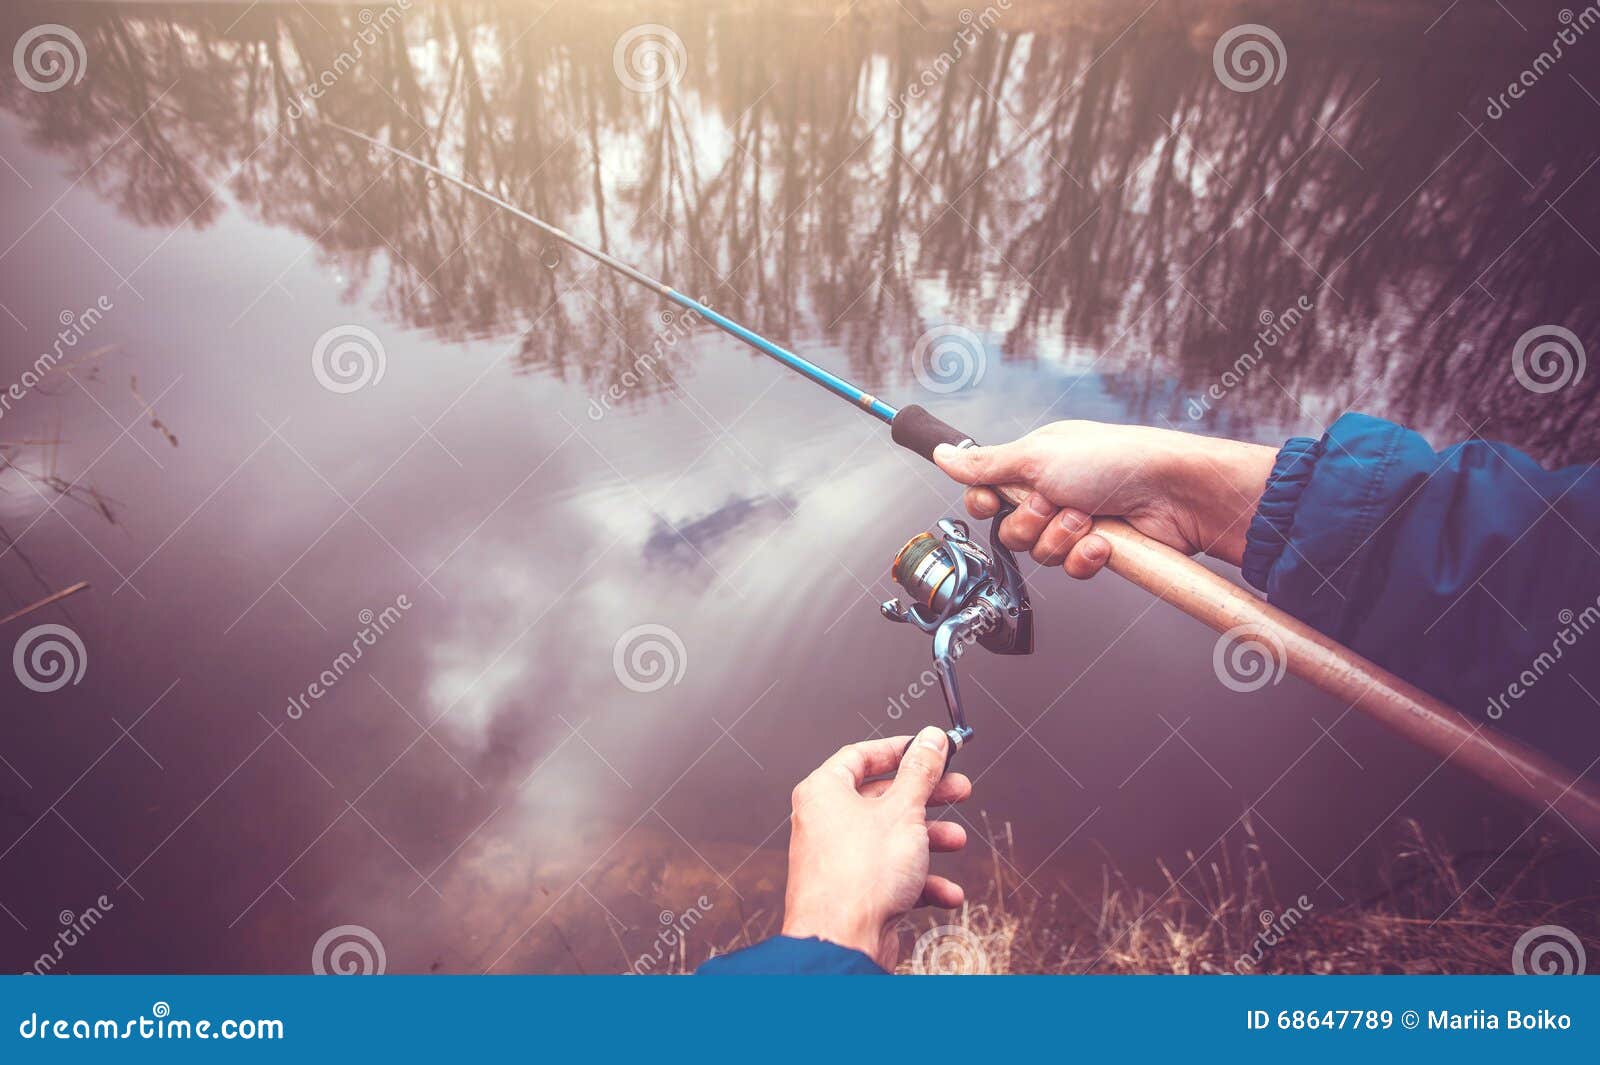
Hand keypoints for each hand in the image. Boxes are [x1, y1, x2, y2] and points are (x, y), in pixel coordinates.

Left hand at [780, 728, 971, 969]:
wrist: (843, 943)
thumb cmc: (857, 877)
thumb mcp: (903, 810)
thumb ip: (921, 772)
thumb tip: (932, 740)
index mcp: (824, 792)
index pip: (861, 755)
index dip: (900, 749)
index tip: (930, 748)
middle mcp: (825, 822)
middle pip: (882, 797)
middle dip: (926, 796)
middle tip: (957, 789)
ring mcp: (839, 859)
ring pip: (891, 838)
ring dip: (929, 840)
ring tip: (956, 840)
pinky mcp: (854, 891)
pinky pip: (891, 876)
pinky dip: (920, 880)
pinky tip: (945, 890)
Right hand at [933, 421, 1276, 578]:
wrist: (1176, 493)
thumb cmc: (1114, 460)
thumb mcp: (1038, 456)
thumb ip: (986, 464)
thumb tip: (943, 454)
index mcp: (1036, 464)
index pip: (988, 492)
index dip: (984, 502)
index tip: (989, 501)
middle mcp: (1054, 493)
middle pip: (1010, 530)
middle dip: (1033, 521)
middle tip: (1058, 501)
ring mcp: (1078, 524)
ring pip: (1041, 553)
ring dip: (1063, 537)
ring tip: (1091, 517)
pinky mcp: (1101, 551)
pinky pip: (1073, 570)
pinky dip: (1087, 557)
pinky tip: (1107, 540)